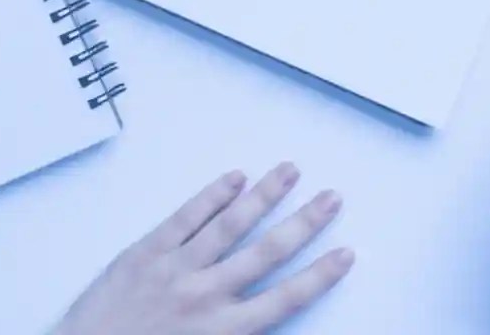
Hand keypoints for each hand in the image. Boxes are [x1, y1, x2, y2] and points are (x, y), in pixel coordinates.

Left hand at [55, 163, 353, 334]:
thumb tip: (263, 316)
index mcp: (222, 331)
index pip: (286, 297)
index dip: (319, 274)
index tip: (344, 253)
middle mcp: (206, 295)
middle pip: (269, 251)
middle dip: (305, 222)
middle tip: (330, 198)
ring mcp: (175, 269)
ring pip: (231, 224)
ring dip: (265, 195)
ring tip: (288, 171)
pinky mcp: (145, 253)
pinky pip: (186, 217)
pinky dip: (211, 196)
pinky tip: (233, 178)